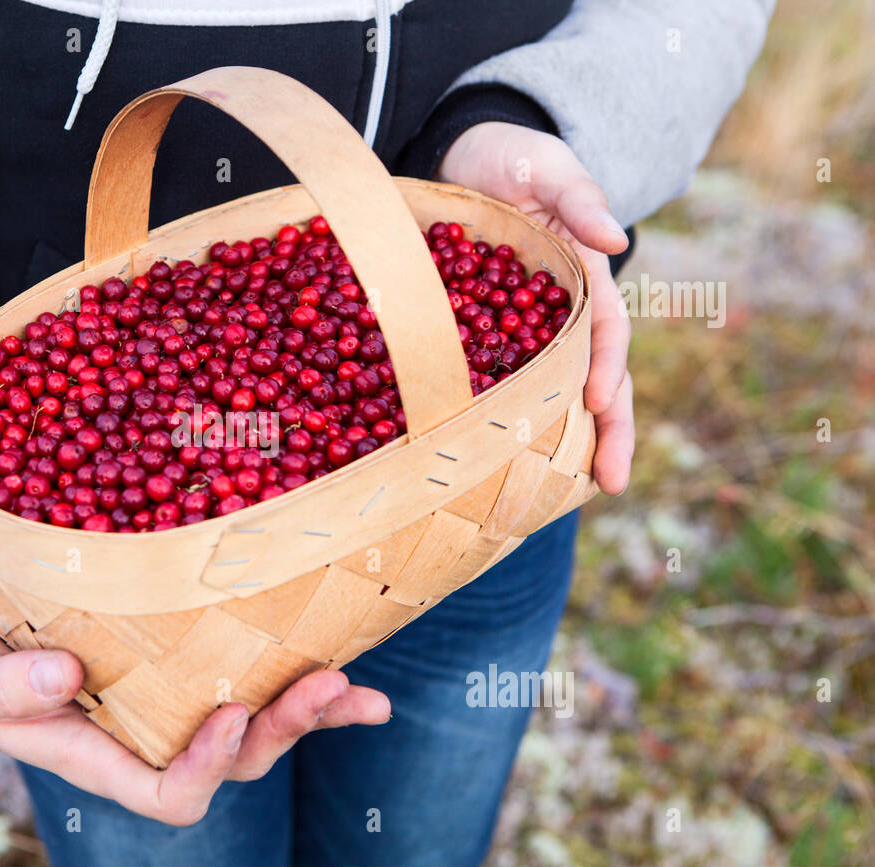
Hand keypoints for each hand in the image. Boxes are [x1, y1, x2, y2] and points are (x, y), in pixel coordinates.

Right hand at [0, 623, 390, 825]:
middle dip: (283, 729)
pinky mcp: (205, 674)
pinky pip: (264, 687)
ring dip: (314, 713)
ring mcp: (188, 714)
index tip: (227, 714)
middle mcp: (161, 747)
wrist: (0, 648)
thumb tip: (63, 674)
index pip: (171, 793)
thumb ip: (14, 686)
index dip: (206, 766)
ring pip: (263, 732)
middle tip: (326, 687)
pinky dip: (308, 683)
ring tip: (359, 693)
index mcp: (111, 762)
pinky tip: (353, 671)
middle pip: (238, 763)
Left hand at [440, 122, 634, 494]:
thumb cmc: (511, 160)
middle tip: (612, 485)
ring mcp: (524, 333)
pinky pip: (498, 389)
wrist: (461, 160)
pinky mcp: (484, 340)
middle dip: (606, 433)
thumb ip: (578, 196)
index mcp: (583, 278)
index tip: (600, 405)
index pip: (604, 332)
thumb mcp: (545, 165)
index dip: (606, 369)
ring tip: (568, 496)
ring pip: (550, 396)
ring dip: (562, 445)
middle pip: (591, 379)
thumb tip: (615, 240)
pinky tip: (499, 470)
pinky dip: (505, 428)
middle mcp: (559, 316)